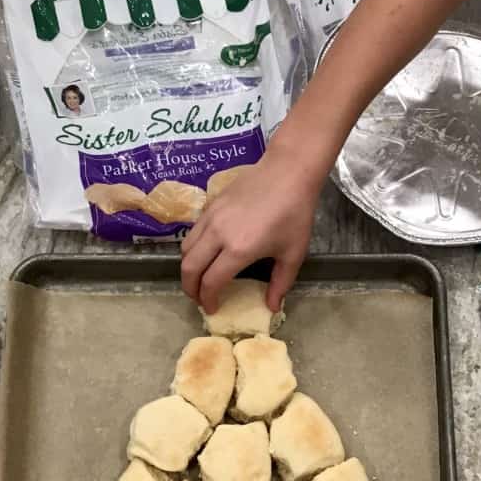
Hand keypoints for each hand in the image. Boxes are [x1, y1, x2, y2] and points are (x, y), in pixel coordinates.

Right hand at [181, 145, 320, 313]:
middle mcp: (218, 235)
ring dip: (188, 268)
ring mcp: (211, 218)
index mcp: (239, 250)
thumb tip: (272, 308)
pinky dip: (192, 249)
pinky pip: (192, 233)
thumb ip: (280, 284)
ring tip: (199, 278)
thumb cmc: (295, 214)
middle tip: (199, 298)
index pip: (210, 282)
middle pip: (189, 268)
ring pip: (185, 249)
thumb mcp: (293, 253)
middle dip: (190, 289)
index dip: (208, 300)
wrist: (288, 172)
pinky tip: (206, 254)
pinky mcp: (210, 206)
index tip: (212, 308)